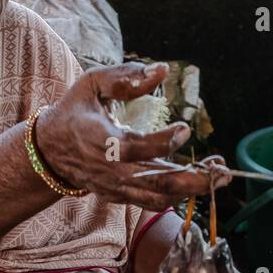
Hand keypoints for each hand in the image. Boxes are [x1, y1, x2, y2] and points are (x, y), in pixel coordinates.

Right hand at [34, 61, 230, 210]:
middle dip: (193, 180)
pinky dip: (179, 196)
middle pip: (156, 183)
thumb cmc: (75, 111)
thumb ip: (125, 77)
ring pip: (159, 197)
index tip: (185, 129)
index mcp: (101, 141)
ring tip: (220, 177)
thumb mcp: (92, 84)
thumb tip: (161, 70)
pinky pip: (153, 202)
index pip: (136, 149)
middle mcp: (110, 170)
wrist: (51, 151)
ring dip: (193, 190)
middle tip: (222, 171)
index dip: (163, 143)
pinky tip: (199, 181)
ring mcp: (116, 187)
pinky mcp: (121, 196)